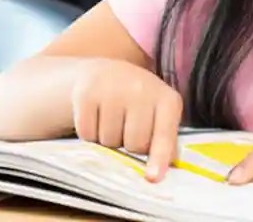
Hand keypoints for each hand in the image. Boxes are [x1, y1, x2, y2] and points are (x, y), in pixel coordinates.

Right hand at [71, 59, 183, 182]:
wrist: (106, 74)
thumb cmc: (139, 102)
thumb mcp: (160, 115)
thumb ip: (166, 141)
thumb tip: (165, 168)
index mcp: (166, 98)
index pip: (164, 135)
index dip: (158, 157)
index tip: (152, 178)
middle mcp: (141, 89)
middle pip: (134, 145)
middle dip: (129, 145)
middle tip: (127, 128)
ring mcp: (112, 89)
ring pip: (109, 142)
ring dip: (109, 141)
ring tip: (112, 120)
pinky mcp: (86, 94)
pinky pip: (87, 135)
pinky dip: (90, 134)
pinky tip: (96, 118)